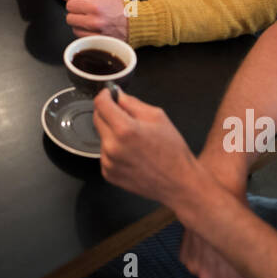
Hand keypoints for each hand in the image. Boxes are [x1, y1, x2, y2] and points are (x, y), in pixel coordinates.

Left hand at [62, 0, 128, 40]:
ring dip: (79, 24)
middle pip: (69, 17)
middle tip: (85, 12)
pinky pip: (80, 37)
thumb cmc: (118, 8)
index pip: (70, 4)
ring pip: (73, 28)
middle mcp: (95, 21)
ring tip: (90, 20)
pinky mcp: (97, 42)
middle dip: (75, 14)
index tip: (80, 4)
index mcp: (96, 6)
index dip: (74, 3)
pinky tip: (92, 28)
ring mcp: (96, 33)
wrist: (133, 23)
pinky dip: (83, 32)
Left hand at [93, 90, 197, 208]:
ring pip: (102, 136)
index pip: (100, 103)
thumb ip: (132, 103)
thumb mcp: (157, 117)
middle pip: (97, 118)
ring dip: (112, 133)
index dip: (105, 95)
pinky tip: (131, 154)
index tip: (110, 94)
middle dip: (109, 113)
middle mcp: (112, 146)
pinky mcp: (108, 174)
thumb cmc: (172, 151)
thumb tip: (117, 95)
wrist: (178, 183)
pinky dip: (114, 150)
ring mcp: (108, 162)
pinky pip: (104, 153)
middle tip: (127, 117)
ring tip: (134, 141)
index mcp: (125, 130)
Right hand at [179, 225, 271, 277]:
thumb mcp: (256, 251)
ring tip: (223, 247)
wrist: (206, 199)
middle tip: (238, 258)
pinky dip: (204, 258)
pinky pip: (198, 264)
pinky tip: (209, 243)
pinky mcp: (185, 257)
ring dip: (217, 268)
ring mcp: (194, 269)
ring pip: (211, 276)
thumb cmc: (237, 222)